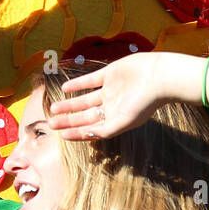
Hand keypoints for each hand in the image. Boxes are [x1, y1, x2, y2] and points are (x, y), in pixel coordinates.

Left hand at [46, 51, 172, 139]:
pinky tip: (65, 88)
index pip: (92, 128)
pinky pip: (90, 80)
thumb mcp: (124, 121)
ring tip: (54, 108)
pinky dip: (78, 84)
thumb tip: (86, 135)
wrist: (158, 77)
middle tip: (51, 122)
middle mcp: (112, 106)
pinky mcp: (110, 73)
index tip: (61, 135)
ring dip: (70, 104)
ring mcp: (110, 89)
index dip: (77, 133)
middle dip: (69, 120)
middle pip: (85, 115)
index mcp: (116, 119)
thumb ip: (105, 130)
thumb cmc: (144, 103)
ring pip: (85, 99)